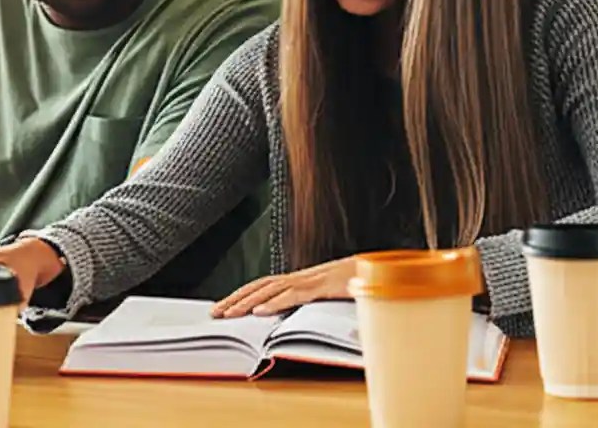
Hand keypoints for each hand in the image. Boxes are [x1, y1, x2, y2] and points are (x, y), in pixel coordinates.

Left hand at [211, 256, 357, 317]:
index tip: (223, 307)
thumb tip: (296, 326)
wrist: (382, 271)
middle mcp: (301, 278)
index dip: (242, 296)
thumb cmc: (359, 285)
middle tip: (214, 313)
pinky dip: (275, 303)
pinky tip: (259, 312)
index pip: (263, 287)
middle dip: (234, 299)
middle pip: (259, 286)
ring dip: (247, 302)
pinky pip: (294, 295)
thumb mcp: (331, 301)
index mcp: (300, 281)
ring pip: (271, 290)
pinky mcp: (323, 286)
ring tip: (228, 314)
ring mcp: (311, 280)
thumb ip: (313, 311)